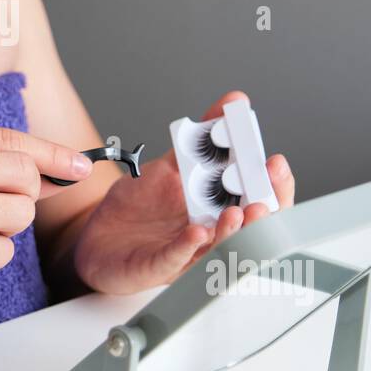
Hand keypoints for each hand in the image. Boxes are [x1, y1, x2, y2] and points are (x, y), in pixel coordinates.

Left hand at [72, 91, 294, 295]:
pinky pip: (175, 261)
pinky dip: (187, 247)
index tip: (275, 163)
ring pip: (218, 250)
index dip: (274, 186)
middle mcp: (210, 237)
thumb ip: (201, 139)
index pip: (259, 202)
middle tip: (267, 190)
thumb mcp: (171, 166)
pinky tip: (196, 232)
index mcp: (218, 211)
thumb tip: (231, 103)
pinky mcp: (155, 267)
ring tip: (237, 212)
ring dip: (231, 232)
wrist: (95, 236)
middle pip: (251, 231)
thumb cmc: (138, 209)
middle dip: (264, 212)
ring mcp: (186, 256)